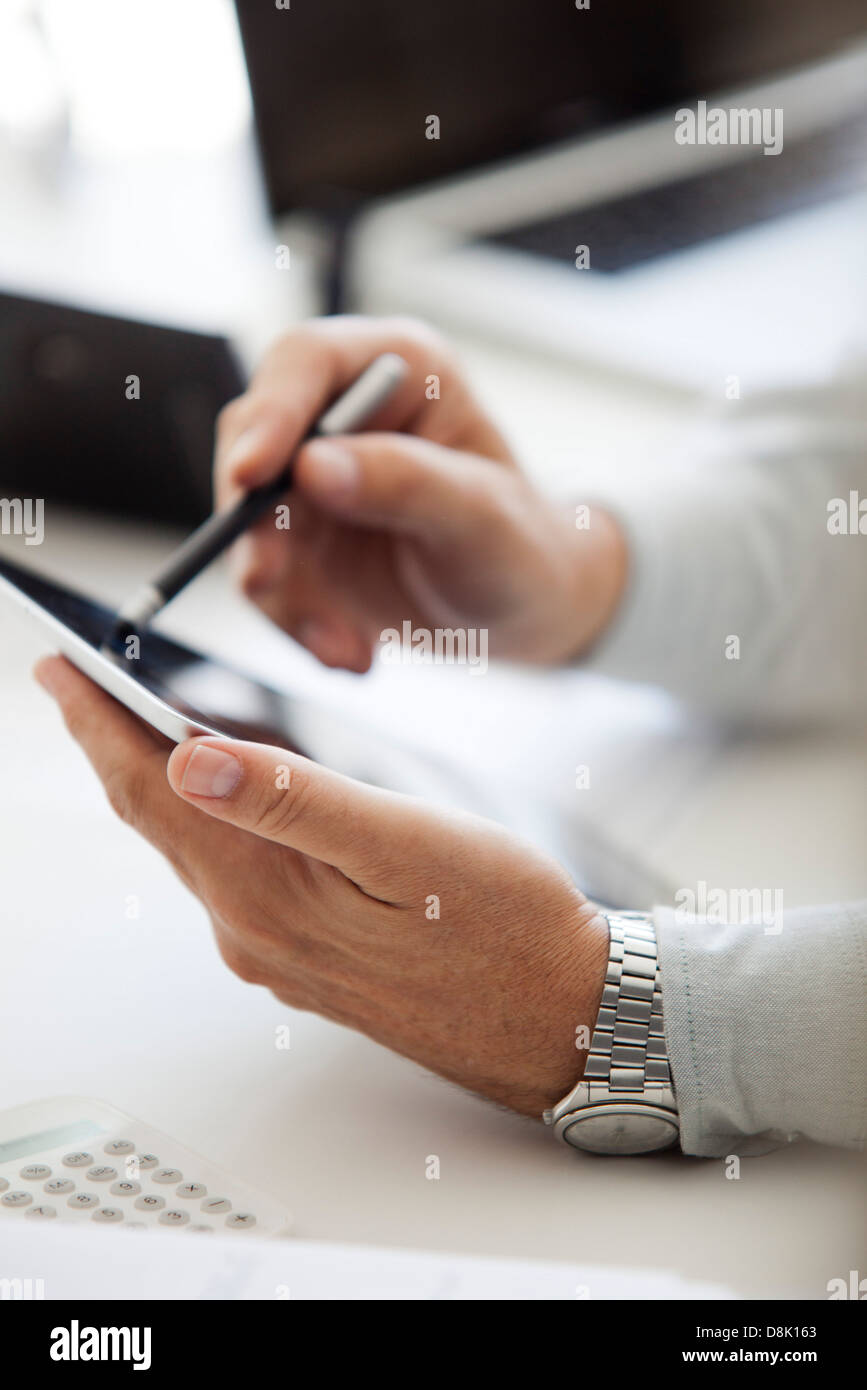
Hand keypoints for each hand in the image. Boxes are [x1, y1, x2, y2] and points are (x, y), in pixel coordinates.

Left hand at [36, 656, 608, 1116]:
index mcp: (266, 895)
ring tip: (132, 729)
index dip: (97, 723)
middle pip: (159, 822)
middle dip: (111, 747)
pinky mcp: (310, 959)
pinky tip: (222, 801)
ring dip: (156, 786)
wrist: (561, 1021)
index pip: (152, 792)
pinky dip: (210, 825)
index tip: (58, 669)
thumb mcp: (403, 845)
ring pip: (194, 852)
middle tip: (76, 687)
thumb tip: (186, 761)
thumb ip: (293, 801)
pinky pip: (233, 878)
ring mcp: (280, 953)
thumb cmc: (503, 927)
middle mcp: (255, 933)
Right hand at [215, 315, 626, 670]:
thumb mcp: (481, 515)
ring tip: (345, 651)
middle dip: (258, 525)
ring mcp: (312, 482)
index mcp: (397, 368)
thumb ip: (405, 483)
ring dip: (284, 597)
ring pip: (250, 526)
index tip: (250, 476)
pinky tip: (351, 655)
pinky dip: (298, 626)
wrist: (521, 612)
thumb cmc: (521, 546)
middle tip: (267, 583)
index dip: (269, 414)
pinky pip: (268, 583)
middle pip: (255, 445)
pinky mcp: (299, 544)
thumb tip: (312, 467)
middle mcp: (342, 415)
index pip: (306, 363)